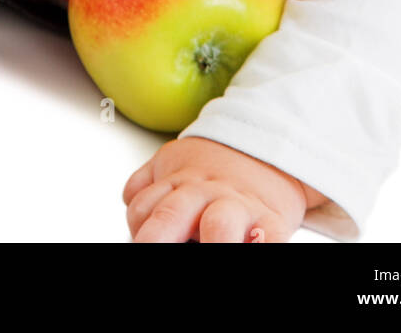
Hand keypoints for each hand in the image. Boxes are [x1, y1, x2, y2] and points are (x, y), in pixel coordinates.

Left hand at [122, 135, 320, 242]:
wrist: (266, 151)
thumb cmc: (213, 170)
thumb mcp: (174, 165)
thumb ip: (147, 184)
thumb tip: (128, 199)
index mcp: (177, 182)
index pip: (142, 207)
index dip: (136, 229)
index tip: (138, 243)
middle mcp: (204, 194)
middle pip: (172, 214)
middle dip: (157, 237)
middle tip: (149, 248)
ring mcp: (237, 208)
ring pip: (218, 226)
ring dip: (212, 244)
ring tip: (207, 249)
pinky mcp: (271, 223)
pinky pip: (268, 239)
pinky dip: (262, 247)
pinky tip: (254, 246)